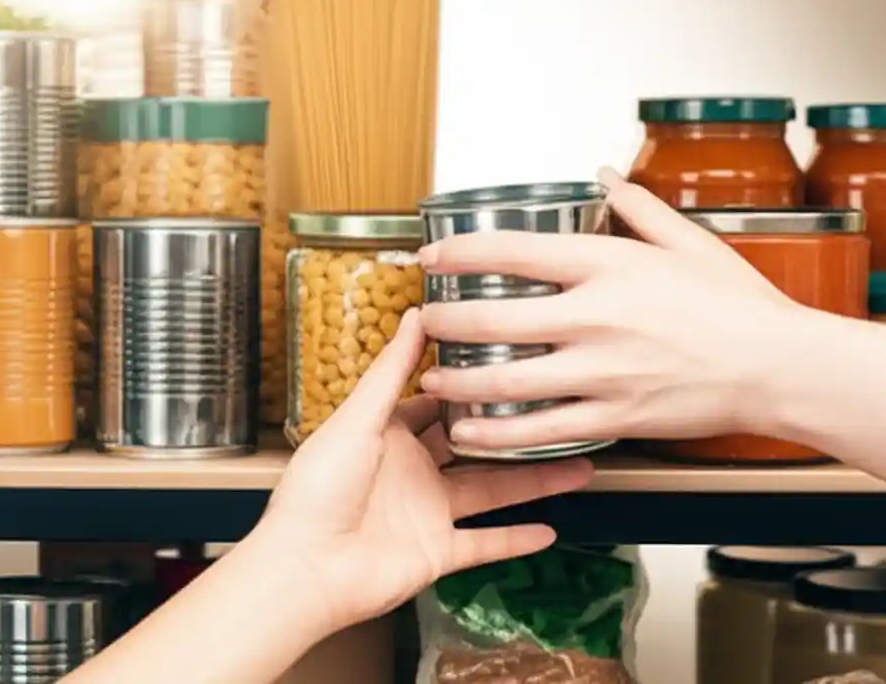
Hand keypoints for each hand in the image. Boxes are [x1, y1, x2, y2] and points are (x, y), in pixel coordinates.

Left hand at [255, 309, 592, 634]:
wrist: (306, 568)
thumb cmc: (315, 492)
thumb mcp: (357, 419)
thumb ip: (390, 371)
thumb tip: (414, 316)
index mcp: (389, 436)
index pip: (438, 403)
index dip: (472, 386)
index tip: (510, 363)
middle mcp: (413, 471)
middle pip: (477, 445)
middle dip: (515, 431)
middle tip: (558, 412)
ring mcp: (428, 513)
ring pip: (493, 490)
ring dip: (534, 481)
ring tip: (579, 466)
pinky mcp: (438, 552)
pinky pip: (486, 543)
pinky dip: (516, 539)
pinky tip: (551, 529)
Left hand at [416, 168, 812, 451]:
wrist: (781, 368)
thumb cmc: (741, 306)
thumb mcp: (690, 242)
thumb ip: (638, 207)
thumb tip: (604, 174)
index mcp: (612, 266)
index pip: (515, 252)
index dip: (461, 253)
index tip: (433, 257)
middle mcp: (598, 317)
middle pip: (496, 319)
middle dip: (446, 321)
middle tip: (424, 320)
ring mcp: (605, 371)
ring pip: (510, 380)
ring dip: (460, 381)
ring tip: (432, 381)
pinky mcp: (616, 415)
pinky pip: (543, 430)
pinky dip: (499, 433)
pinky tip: (471, 433)